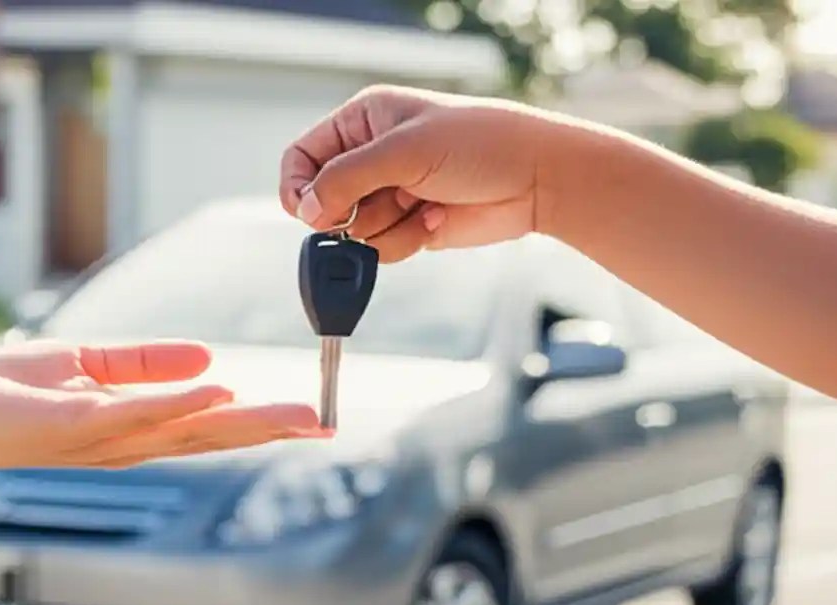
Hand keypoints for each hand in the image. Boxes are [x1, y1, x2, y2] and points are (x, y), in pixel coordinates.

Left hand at [0, 340, 326, 491]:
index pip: (209, 424)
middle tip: (325, 424)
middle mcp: (129, 441)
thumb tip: (212, 360)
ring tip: (295, 414)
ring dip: (245, 421)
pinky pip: (134, 411)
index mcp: (136, 427)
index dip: (261, 420)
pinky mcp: (76, 424)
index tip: (310, 416)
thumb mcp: (90, 364)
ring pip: (187, 428)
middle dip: (271, 430)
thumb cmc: (9, 393)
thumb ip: (146, 363)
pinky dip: (178, 401)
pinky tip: (219, 390)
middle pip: (212, 435)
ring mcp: (106, 437)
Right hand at [281, 85, 574, 261]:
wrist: (536, 178)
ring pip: (353, 233)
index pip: (303, 157)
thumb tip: (307, 210)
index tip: (312, 213)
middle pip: (325, 202)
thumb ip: (347, 178)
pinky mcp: (410, 226)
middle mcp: (372, 157)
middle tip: (392, 198)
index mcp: (363, 122)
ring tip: (425, 202)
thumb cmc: (479, 144)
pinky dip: (406, 241)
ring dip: (388, 226)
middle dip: (354, 211)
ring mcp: (391, 194)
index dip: (299, 187)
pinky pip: (382, 250)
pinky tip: (437, 217)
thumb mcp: (404, 151)